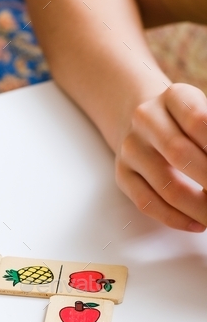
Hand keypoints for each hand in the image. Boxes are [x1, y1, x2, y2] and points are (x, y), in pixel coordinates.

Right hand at [116, 83, 206, 231]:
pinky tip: (196, 224)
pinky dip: (174, 218)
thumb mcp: (204, 113)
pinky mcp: (123, 174)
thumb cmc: (186, 121)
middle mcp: (146, 119)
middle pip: (179, 154)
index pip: (199, 121)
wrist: (146, 119)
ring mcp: (131, 148)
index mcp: (174, 97)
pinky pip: (146, 202)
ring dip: (197, 208)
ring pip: (165, 185)